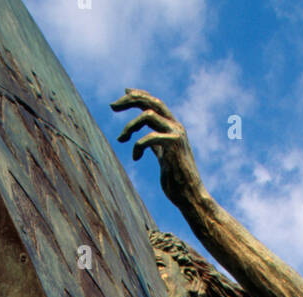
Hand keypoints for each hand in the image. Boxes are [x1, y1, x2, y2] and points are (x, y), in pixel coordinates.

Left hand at [111, 89, 201, 204]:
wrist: (190, 196)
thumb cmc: (176, 180)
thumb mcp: (164, 157)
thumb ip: (156, 145)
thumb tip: (145, 139)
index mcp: (173, 127)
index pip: (155, 102)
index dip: (140, 95)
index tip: (124, 93)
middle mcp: (176, 126)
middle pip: (151, 102)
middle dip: (130, 100)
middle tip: (112, 106)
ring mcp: (176, 134)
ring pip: (147, 115)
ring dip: (130, 126)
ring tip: (121, 139)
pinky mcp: (174, 145)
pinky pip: (149, 137)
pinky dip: (137, 146)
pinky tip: (135, 158)